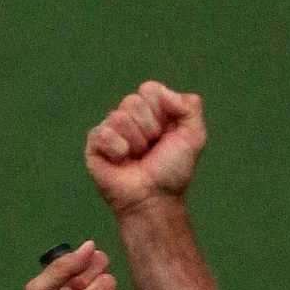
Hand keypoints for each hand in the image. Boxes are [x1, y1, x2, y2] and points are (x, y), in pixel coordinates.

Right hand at [85, 81, 206, 214]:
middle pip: (133, 101)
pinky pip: (102, 132)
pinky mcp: (94, 145)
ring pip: (119, 117)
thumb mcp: (194, 136)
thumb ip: (190, 106)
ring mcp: (110, 130)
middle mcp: (129, 117)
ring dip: (135, 142)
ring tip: (137, 158)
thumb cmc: (172, 172)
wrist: (156, 200)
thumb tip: (165, 92)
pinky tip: (121, 162)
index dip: (160, 111)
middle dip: (148, 128)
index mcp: (151, 110)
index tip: (165, 134)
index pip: (149, 89)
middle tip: (151, 149)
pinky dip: (116, 149)